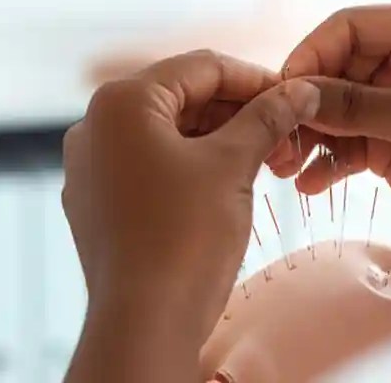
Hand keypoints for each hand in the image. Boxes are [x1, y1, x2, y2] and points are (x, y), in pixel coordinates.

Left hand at [62, 51, 318, 380]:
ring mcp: (90, 168)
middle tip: (287, 137)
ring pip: (167, 135)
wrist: (145, 322)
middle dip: (239, 114)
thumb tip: (300, 90)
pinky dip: (191, 168)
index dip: (256, 80)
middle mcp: (94, 126)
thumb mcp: (233, 164)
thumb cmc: (184, 237)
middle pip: (182, 98)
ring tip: (269, 164)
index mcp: (121, 102)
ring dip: (220, 142)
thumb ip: (267, 117)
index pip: (201, 67)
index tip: (295, 99)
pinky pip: (150, 167)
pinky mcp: (96, 204)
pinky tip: (230, 186)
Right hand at [277, 6, 390, 292]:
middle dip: (305, 101)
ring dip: (307, 135)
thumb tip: (292, 90)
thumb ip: (357, 103)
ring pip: (332, 108)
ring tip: (286, 167)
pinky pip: (342, 144)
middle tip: (276, 138)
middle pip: (334, 66)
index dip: (312, 55)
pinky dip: (323, 161)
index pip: (351, 26)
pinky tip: (309, 185)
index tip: (283, 93)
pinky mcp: (390, 148)